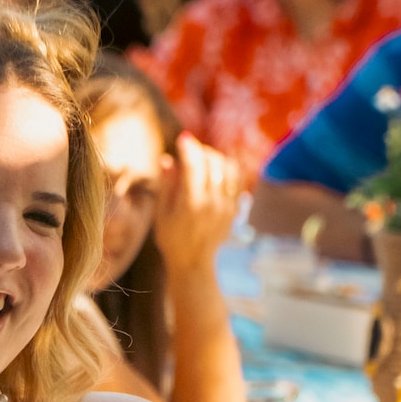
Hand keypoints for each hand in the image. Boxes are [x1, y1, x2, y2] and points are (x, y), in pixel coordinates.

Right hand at [153, 135, 240, 280]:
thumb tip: (167, 159)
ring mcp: (227, 207)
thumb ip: (167, 186)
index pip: (194, 166)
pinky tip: (216, 171)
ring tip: (204, 161)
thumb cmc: (171, 238)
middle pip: (213, 162)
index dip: (189, 148)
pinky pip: (237, 180)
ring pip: (229, 168)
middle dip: (201, 150)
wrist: (193, 263)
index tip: (183, 138)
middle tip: (191, 151)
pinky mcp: (235, 210)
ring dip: (216, 158)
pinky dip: (228, 169)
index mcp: (192, 204)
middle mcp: (213, 204)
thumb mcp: (162, 214)